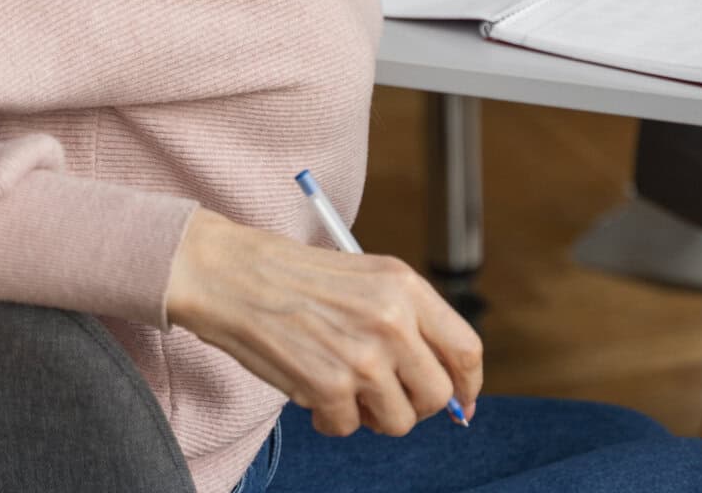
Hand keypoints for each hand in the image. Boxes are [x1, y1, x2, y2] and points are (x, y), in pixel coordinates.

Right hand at [165, 210, 481, 436]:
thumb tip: (446, 382)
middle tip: (384, 397)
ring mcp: (363, 356)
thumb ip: (409, 321)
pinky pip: (347, 427)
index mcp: (407, 287)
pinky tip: (312, 389)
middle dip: (414, 406)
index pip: (466, 349)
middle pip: (437, 394)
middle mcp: (393, 321)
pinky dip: (329, 418)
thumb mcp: (368, 278)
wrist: (234, 275)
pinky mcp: (329, 386)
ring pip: (398, 421)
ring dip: (371, 415)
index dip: (467, 384)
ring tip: (343, 387)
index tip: (460, 402)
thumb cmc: (296, 278)